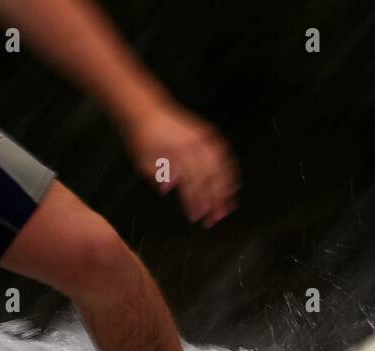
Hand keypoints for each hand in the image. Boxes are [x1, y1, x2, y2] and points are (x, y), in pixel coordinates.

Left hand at [124, 105, 239, 226]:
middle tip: (217, 217)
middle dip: (215, 200)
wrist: (147, 109)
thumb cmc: (143, 135)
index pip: (190, 184)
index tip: (198, 217)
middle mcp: (193, 145)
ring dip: (226, 187)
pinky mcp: (206, 133)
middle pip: (209, 178)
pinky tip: (232, 180)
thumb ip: (156, 176)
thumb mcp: (142, 159)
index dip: (196, 202)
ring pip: (220, 165)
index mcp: (177, 153)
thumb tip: (167, 189)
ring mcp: (202, 138)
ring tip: (229, 203)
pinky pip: (223, 152)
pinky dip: (229, 168)